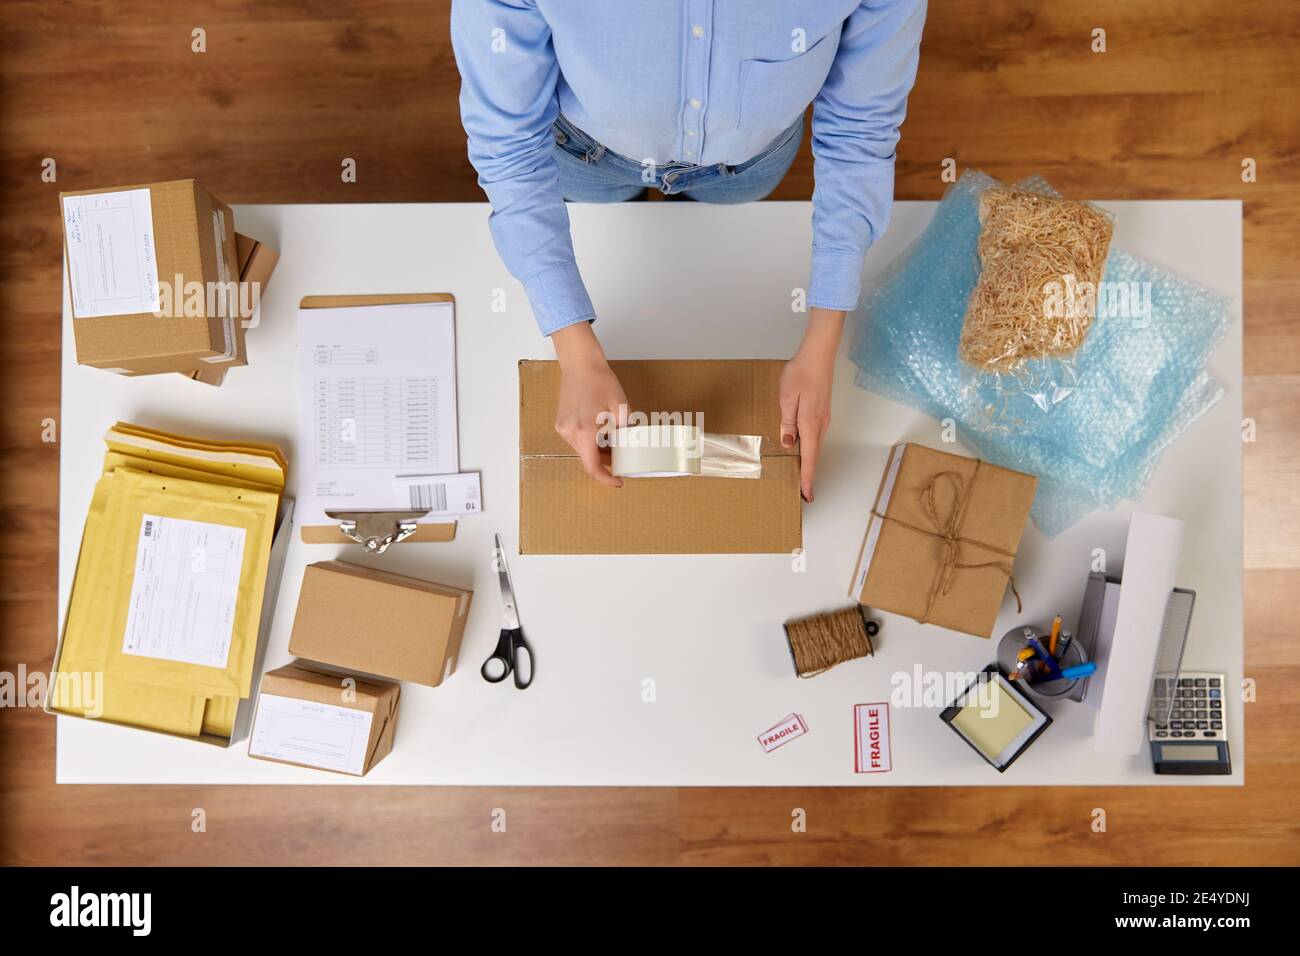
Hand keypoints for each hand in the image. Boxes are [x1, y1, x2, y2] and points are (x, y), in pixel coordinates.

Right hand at [552, 322, 627, 486]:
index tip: (618, 481)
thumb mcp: (621, 407)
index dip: (606, 478)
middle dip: (605, 462)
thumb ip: (626, 431)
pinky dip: (589, 441)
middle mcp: (569, 432)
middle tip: (622, 456)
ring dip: (597, 450)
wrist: (580, 363)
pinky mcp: (560, 422)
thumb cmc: (600, 380)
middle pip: (587, 459)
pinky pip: (576, 439)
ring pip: (582, 450)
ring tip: (613, 439)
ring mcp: (562, 427)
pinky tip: (601, 430)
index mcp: (584, 431)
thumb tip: (631, 448)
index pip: (592, 467)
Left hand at [780, 307, 843, 501]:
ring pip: (815, 446)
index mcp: (810, 423)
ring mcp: (823, 418)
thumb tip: (788, 443)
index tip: (807, 495)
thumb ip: (787, 422)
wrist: (818, 354)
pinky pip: (815, 436)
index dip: (807, 478)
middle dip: (808, 475)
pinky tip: (801, 450)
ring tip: (800, 476)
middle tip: (802, 492)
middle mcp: (820, 424)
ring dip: (809, 462)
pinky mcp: (821, 412)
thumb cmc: (802, 372)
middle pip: (814, 456)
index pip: (809, 458)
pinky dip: (809, 448)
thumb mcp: (787, 398)